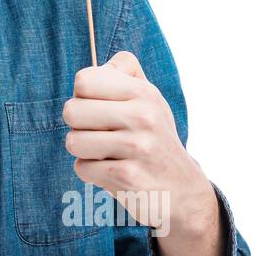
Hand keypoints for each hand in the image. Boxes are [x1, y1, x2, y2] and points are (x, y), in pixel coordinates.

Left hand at [62, 51, 214, 236]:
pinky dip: (91, 173)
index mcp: (143, 92)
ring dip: (84, 151)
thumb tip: (100, 66)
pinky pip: (82, 168)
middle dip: (78, 125)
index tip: (98, 108)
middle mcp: (143, 116)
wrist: (182, 189)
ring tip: (106, 153)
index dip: (82, 96)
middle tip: (99, 134)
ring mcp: (137, 147)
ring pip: (73, 141)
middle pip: (71, 110)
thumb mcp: (148, 98)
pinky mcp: (127, 176)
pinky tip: (113, 172)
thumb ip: (124, 71)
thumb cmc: (154, 137)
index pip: (84, 80)